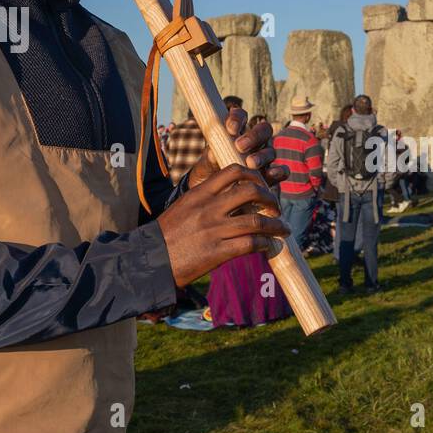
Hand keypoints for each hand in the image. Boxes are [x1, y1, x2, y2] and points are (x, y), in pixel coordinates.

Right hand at [158, 163, 288, 286]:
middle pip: (251, 191)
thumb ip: (205, 199)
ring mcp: (214, 230)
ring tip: (283, 229)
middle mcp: (208, 208)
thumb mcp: (183, 208)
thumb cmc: (166, 236)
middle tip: (276, 207)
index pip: (233, 171)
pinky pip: (251, 244)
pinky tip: (268, 246)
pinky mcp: (217, 252)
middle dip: (270, 198)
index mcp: (199, 194)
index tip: (262, 184)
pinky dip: (265, 244)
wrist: (149, 261)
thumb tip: (229, 197)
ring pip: (257, 221)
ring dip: (276, 225)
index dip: (254, 175)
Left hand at [186, 108, 289, 189]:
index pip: (241, 117)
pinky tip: (270, 174)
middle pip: (263, 130)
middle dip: (253, 136)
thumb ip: (210, 158)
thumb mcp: (205, 165)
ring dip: (262, 155)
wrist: (215, 196)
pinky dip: (279, 171)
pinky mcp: (272, 176)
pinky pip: (282, 171)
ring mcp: (265, 159)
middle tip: (240, 146)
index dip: (238, 118)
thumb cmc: (209, 174)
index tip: (230, 128)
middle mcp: (255, 143)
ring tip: (250, 163)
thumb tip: (214, 153)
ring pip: (271, 151)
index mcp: (237, 132)